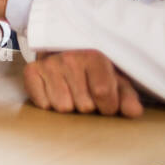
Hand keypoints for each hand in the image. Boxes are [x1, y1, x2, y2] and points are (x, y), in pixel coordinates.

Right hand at [23, 50, 143, 116]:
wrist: (65, 52)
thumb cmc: (94, 72)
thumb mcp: (116, 82)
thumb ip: (127, 98)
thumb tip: (134, 112)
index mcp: (94, 57)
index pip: (103, 93)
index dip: (108, 107)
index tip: (106, 104)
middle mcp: (69, 58)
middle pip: (83, 104)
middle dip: (87, 107)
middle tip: (85, 96)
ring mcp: (49, 64)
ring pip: (62, 107)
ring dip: (68, 106)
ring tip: (70, 94)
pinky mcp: (31, 71)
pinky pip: (42, 104)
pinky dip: (49, 104)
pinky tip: (54, 92)